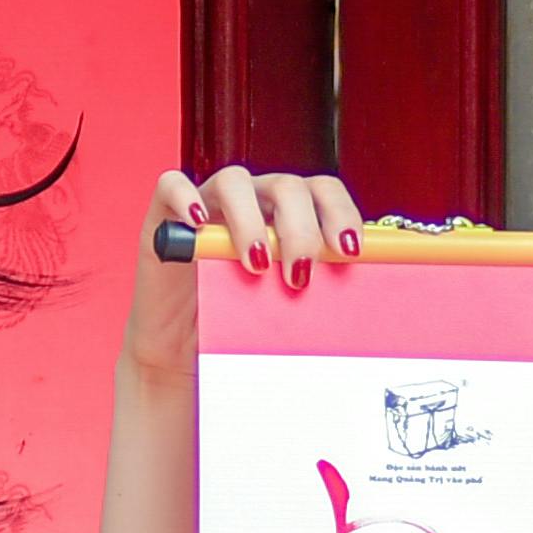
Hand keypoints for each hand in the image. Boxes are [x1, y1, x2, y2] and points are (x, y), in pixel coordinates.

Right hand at [128, 164, 370, 379]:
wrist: (185, 352)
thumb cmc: (242, 324)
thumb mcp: (289, 306)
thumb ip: (320, 287)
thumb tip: (367, 295)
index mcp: (290, 213)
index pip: (324, 190)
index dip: (340, 212)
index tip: (349, 250)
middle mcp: (254, 200)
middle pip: (287, 186)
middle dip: (300, 229)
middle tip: (300, 275)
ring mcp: (210, 203)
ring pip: (235, 180)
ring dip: (251, 220)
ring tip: (256, 264)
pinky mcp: (165, 216)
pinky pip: (171, 185)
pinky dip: (185, 196)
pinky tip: (199, 222)